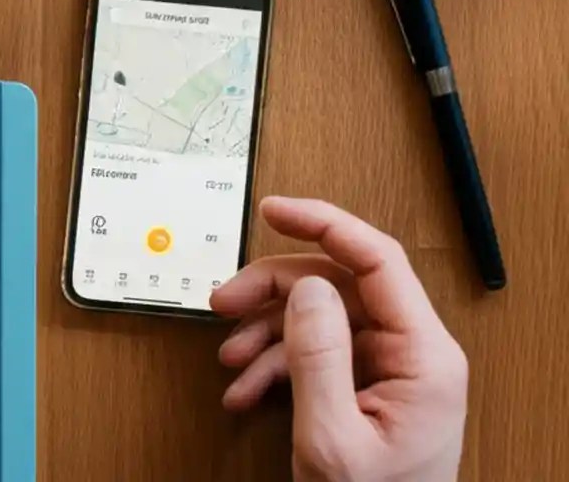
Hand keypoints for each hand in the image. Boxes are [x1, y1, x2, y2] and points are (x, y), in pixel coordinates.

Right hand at [210, 196, 467, 481]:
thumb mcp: (331, 437)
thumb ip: (317, 356)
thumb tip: (305, 286)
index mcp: (424, 356)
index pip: (376, 260)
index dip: (323, 224)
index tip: (274, 210)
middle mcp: (413, 353)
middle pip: (336, 286)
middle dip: (272, 292)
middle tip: (223, 302)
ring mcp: (391, 370)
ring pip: (318, 318)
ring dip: (265, 334)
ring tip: (229, 359)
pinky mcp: (369, 387)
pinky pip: (316, 354)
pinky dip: (273, 366)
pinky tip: (246, 391)